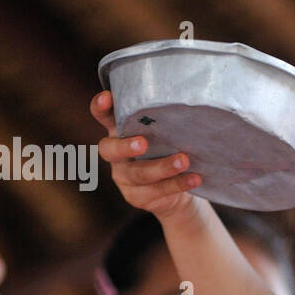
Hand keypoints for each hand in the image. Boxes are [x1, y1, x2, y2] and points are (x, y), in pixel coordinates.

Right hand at [90, 90, 202, 219]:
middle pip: (109, 150)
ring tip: (184, 161)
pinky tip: (194, 178)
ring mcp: (124, 178)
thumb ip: (168, 120)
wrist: (179, 192)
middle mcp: (117, 155)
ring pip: (138, 174)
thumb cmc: (171, 152)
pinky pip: (157, 191)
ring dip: (162, 167)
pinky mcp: (137, 197)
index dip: (101, 108)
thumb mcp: (168, 134)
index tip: (107, 97)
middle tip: (143, 143)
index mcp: (120, 132)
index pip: (103, 117)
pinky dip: (177, 184)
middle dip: (125, 146)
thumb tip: (194, 100)